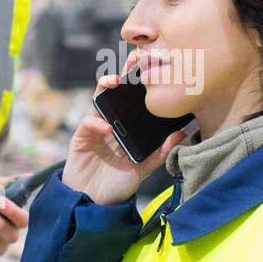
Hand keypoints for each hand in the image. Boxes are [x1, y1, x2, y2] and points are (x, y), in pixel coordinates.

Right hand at [62, 52, 186, 205]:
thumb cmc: (117, 184)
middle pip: (117, 92)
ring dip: (105, 87)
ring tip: (115, 81)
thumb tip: (181, 135)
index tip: (154, 66)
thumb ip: (160, 153)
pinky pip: (87, 124)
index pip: (135, 100)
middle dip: (125, 73)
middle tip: (136, 58)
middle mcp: (111, 123)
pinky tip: (107, 127)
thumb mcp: (143, 168)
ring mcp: (95, 128)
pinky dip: (97, 123)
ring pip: (99, 100)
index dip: (142, 83)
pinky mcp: (81, 138)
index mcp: (126, 127)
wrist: (94, 203)